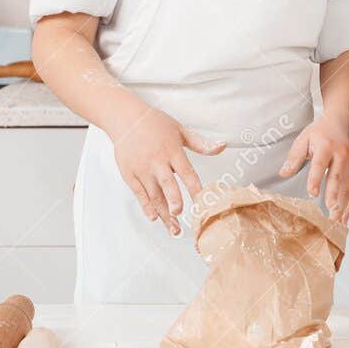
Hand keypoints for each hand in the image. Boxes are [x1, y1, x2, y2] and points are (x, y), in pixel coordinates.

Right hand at [108, 106, 225, 236]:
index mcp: (172, 151)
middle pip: (167, 184)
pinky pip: (139, 194)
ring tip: (175, 229)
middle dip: (174, 200)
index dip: (195, 188)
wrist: (125, 118)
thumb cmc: (156, 124)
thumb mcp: (181, 130)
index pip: (187, 172)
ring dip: (164, 213)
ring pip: (154, 195)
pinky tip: (154, 218)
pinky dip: (146, 207)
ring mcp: (142, 169)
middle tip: (180, 213)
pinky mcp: (130, 174)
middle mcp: (157, 162)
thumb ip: (201, 144)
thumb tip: (223, 145)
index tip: (203, 202)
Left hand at [279, 117, 348, 223]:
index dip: (316, 179)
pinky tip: (346, 215)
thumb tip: (284, 173)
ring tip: (338, 220)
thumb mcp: (303, 139)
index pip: (319, 165)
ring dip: (344, 204)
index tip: (312, 193)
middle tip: (331, 210)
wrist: (342, 120)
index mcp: (326, 147)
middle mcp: (341, 155)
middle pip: (338, 177)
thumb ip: (294, 156)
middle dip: (335, 195)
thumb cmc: (321, 131)